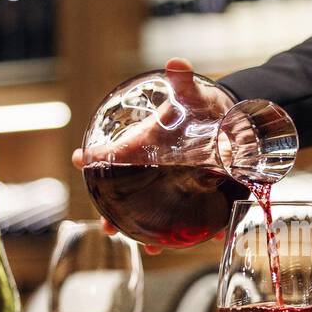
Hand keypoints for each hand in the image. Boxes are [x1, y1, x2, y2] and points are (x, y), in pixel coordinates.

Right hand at [72, 57, 232, 253]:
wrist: (232, 121)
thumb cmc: (203, 107)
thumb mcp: (193, 95)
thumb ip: (184, 81)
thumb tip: (177, 63)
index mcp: (146, 145)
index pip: (113, 154)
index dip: (93, 158)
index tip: (78, 161)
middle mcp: (154, 169)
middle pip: (126, 194)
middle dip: (114, 213)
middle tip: (108, 228)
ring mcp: (173, 185)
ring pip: (153, 212)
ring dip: (149, 233)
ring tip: (150, 249)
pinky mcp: (197, 195)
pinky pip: (189, 217)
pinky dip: (191, 232)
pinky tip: (193, 242)